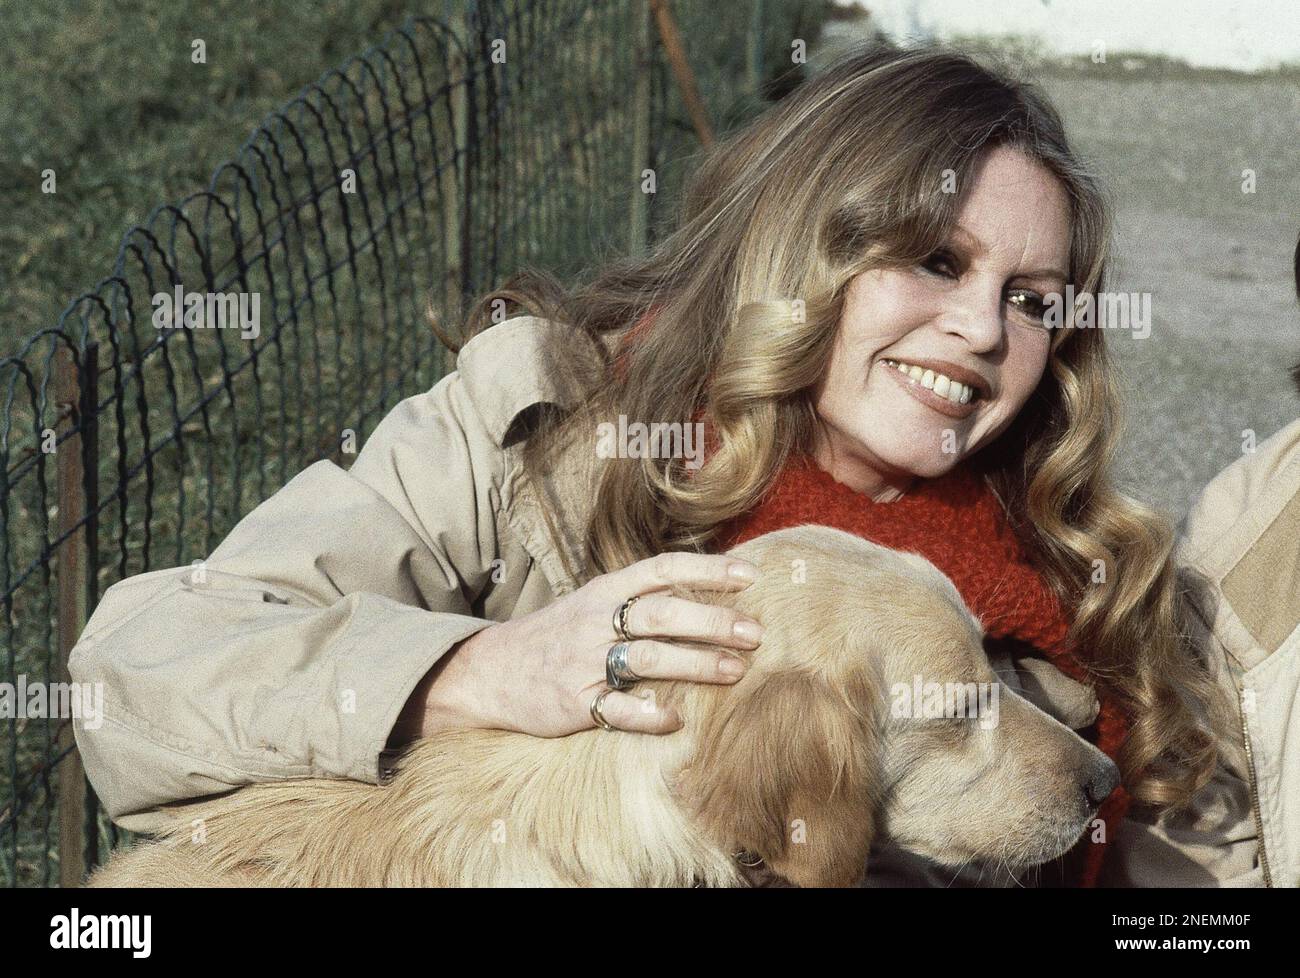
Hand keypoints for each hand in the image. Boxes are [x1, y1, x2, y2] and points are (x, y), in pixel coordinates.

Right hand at [411, 552, 763, 738]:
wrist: (490, 670)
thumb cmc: (557, 635)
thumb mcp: (592, 602)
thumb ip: (641, 597)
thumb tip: (708, 590)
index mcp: (604, 590)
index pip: (662, 570)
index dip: (707, 569)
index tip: (749, 576)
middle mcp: (596, 621)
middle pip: (662, 613)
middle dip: (713, 621)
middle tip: (755, 633)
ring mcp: (585, 662)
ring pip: (647, 657)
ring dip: (695, 663)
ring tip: (735, 672)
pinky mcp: (575, 703)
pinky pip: (616, 709)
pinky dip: (647, 714)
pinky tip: (676, 718)